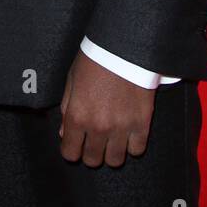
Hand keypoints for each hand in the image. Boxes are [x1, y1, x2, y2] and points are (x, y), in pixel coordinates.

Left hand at [59, 49, 154, 167]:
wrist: (124, 46)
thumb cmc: (95, 59)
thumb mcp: (72, 80)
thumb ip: (67, 108)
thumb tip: (65, 132)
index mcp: (78, 115)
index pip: (70, 153)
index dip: (72, 149)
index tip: (76, 143)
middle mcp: (98, 126)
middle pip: (92, 160)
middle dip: (91, 151)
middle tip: (95, 139)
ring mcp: (121, 127)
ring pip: (114, 160)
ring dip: (111, 151)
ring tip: (112, 138)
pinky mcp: (141, 122)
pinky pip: (137, 149)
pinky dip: (132, 145)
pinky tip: (129, 133)